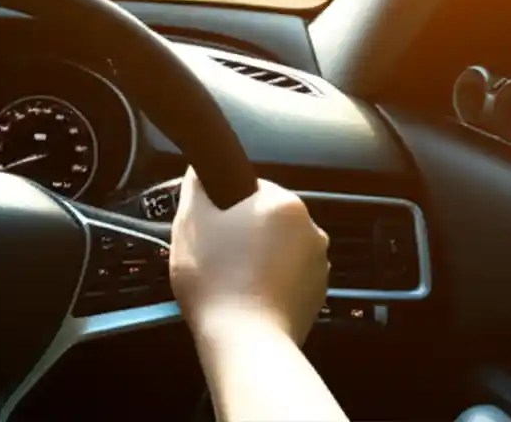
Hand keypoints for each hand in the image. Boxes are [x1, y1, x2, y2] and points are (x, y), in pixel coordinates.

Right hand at [169, 168, 328, 345]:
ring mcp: (319, 264)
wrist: (245, 340)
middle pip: (267, 219)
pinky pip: (289, 277)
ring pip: (279, 248)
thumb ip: (196, 185)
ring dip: (259, 257)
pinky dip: (271, 282)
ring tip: (232, 280)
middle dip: (244, 233)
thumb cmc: (216, 277)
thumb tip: (200, 170)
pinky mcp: (318, 294)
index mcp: (283, 203)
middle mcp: (311, 228)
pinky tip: (248, 296)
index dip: (225, 206)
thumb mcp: (190, 222)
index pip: (250, 189)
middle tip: (216, 254)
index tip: (211, 228)